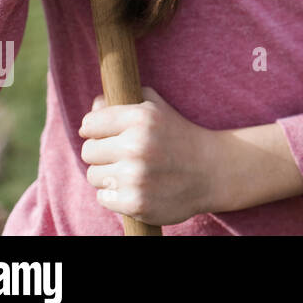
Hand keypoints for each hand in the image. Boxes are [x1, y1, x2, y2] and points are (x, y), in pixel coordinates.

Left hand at [80, 86, 219, 226]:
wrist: (213, 171)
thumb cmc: (179, 136)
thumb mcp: (157, 109)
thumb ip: (125, 100)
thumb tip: (93, 106)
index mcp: (140, 117)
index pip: (89, 123)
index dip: (97, 130)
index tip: (110, 135)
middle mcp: (137, 145)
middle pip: (88, 151)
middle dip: (103, 154)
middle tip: (125, 156)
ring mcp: (136, 176)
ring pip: (94, 176)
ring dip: (109, 176)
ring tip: (133, 172)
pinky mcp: (136, 203)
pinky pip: (103, 198)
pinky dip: (115, 195)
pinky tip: (137, 188)